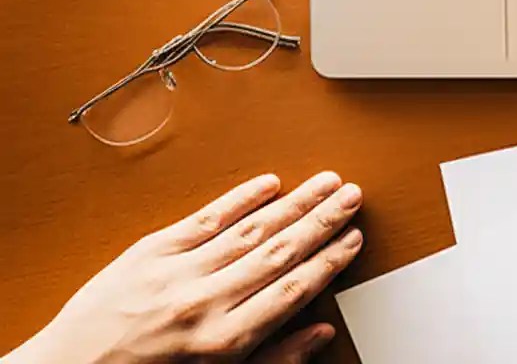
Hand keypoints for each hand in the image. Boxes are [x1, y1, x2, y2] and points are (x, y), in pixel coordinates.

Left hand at [4, 172, 363, 363]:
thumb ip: (275, 359)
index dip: (330, 261)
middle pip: (279, 252)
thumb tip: (321, 332)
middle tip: (352, 196)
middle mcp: (204, 303)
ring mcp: (177, 273)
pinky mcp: (149, 251)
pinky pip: (205, 218)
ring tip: (325, 182)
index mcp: (223, 343)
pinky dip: (239, 199)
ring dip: (294, 203)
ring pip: (250, 230)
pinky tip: (268, 183)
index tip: (353, 239)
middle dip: (322, 221)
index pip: (293, 290)